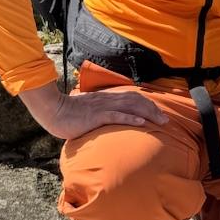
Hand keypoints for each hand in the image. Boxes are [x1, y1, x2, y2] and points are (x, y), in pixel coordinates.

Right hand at [20, 78, 169, 141]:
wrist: (54, 111)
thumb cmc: (70, 114)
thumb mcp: (89, 112)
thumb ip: (101, 114)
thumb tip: (111, 121)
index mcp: (107, 98)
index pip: (132, 97)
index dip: (148, 104)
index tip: (159, 114)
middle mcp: (108, 100)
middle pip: (136, 100)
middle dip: (153, 109)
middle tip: (165, 120)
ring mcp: (102, 107)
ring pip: (130, 106)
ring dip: (147, 113)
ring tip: (160, 121)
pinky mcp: (96, 116)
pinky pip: (116, 116)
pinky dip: (130, 118)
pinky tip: (141, 122)